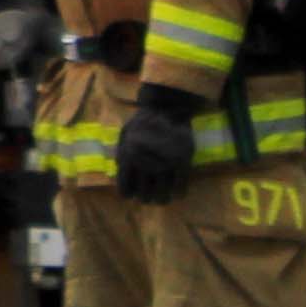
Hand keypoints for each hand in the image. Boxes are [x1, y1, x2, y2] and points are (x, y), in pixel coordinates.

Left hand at [113, 89, 199, 208]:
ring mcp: (165, 166)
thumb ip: (122, 156)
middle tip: (150, 194)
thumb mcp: (124, 135)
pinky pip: (180, 190)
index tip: (133, 192)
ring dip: (162, 199)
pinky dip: (178, 193)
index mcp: (128, 157)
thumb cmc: (143, 122)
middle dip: (147, 197)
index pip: (126, 190)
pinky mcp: (183, 164)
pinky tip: (177, 192)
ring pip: (162, 198)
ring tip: (162, 196)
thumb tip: (122, 177)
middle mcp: (145, 163)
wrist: (168, 107)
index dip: (129, 193)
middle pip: (144, 198)